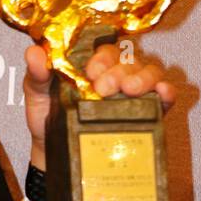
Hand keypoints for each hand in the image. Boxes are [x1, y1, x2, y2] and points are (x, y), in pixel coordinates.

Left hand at [23, 42, 177, 153]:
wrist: (54, 151)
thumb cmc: (48, 117)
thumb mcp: (37, 93)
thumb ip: (36, 73)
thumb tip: (34, 53)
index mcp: (93, 63)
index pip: (105, 49)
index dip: (102, 58)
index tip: (90, 72)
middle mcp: (116, 72)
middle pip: (129, 59)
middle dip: (118, 71)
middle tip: (103, 89)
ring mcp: (133, 91)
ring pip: (149, 72)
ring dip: (143, 78)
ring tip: (129, 92)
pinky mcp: (147, 111)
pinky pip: (164, 96)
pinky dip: (167, 92)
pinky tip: (163, 94)